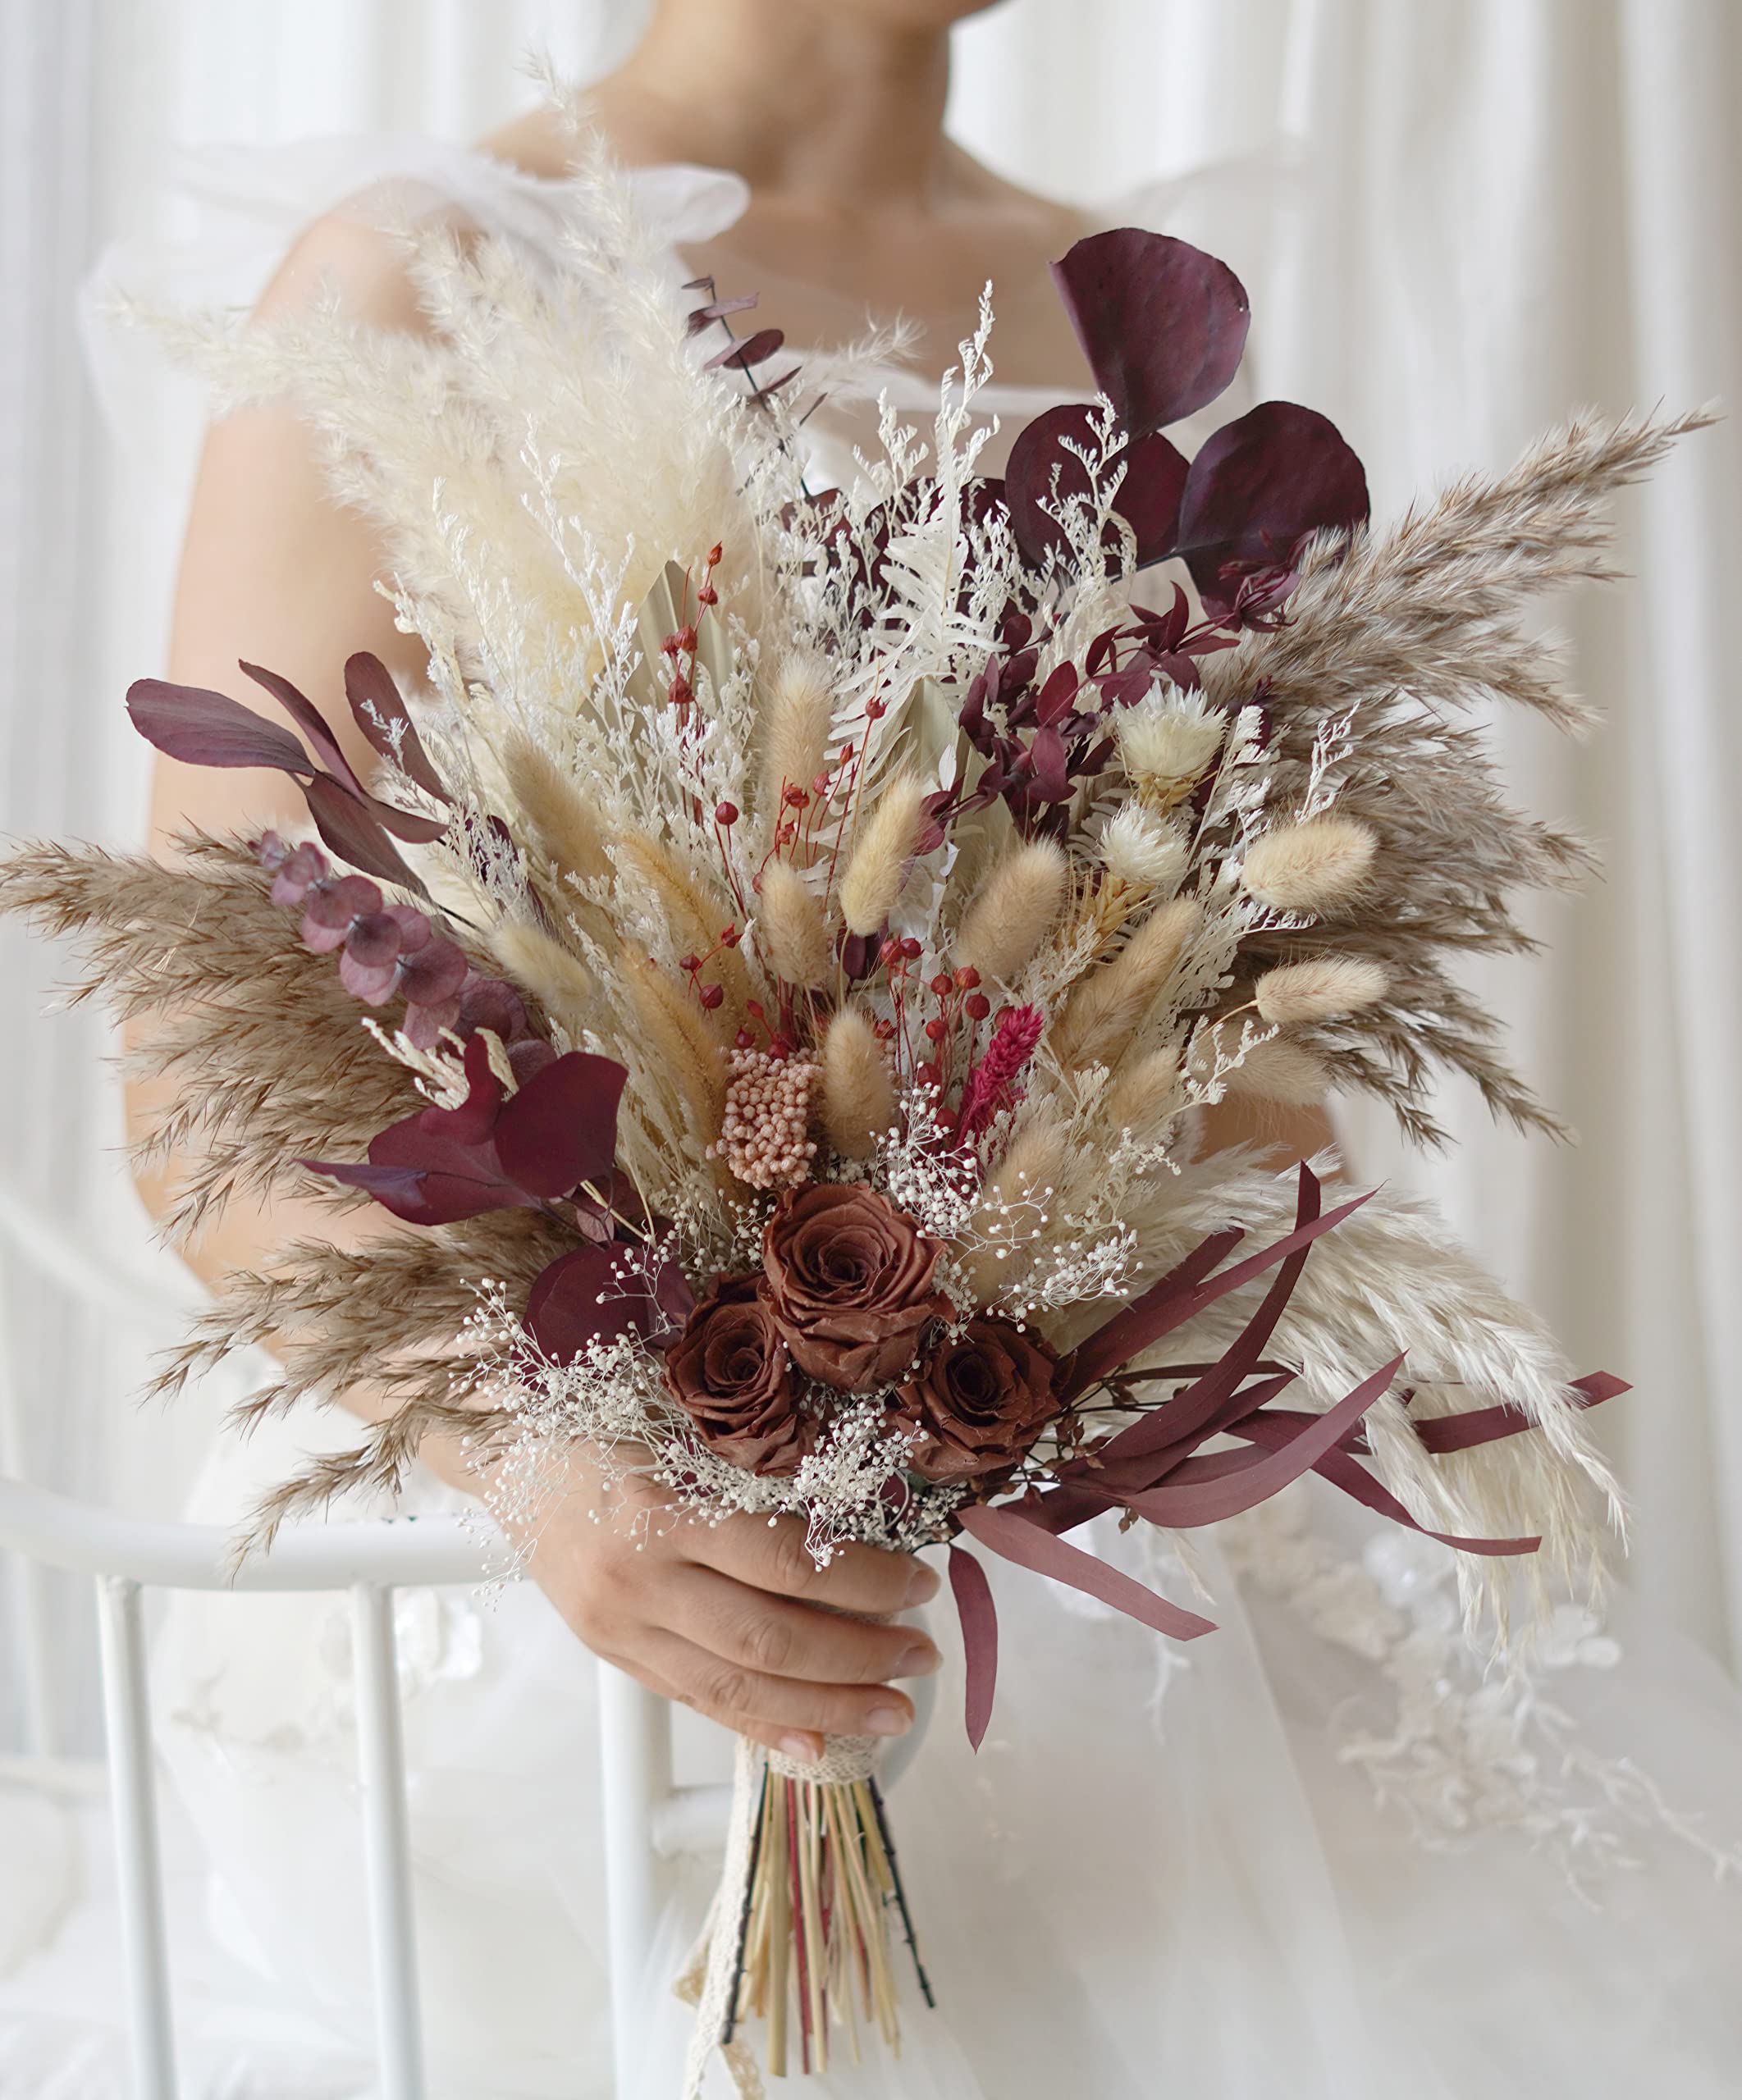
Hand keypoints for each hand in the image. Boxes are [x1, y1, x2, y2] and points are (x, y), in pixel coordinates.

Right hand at [516, 1454, 941, 1765]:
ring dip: (827, 1707)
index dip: (862, 1581)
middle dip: (859, 1657)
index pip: (783, 1560)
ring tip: (894, 1708)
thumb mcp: (684, 1435)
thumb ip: (756, 1484)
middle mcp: (639, 1577)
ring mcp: (622, 1627)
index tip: (919, 1584)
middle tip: (923, 1654)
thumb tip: (859, 1528)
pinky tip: (816, 1743)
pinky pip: (697, 1703)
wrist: (515, 1459)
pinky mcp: (616, 1655)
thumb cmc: (611, 1429)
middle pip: (768, 1639)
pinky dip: (761, 1727)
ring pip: (737, 1687)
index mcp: (663, 1507)